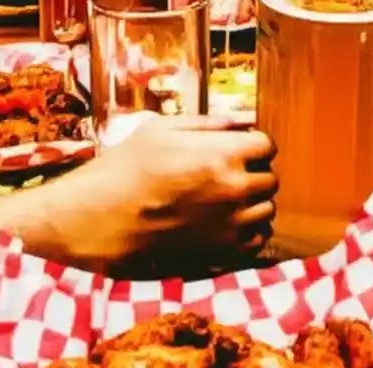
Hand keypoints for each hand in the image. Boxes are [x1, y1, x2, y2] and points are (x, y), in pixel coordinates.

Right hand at [45, 112, 276, 271]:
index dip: (251, 144)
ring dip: (252, 203)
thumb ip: (206, 123)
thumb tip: (237, 121)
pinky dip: (247, 231)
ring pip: (266, 210)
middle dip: (253, 173)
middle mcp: (235, 188)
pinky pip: (256, 239)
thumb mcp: (160, 129)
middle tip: (227, 174)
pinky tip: (224, 223)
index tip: (237, 148)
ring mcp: (231, 223)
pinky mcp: (222, 250)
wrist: (103, 217)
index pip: (266, 145)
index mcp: (223, 153)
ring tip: (224, 200)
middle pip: (270, 178)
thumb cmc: (126, 168)